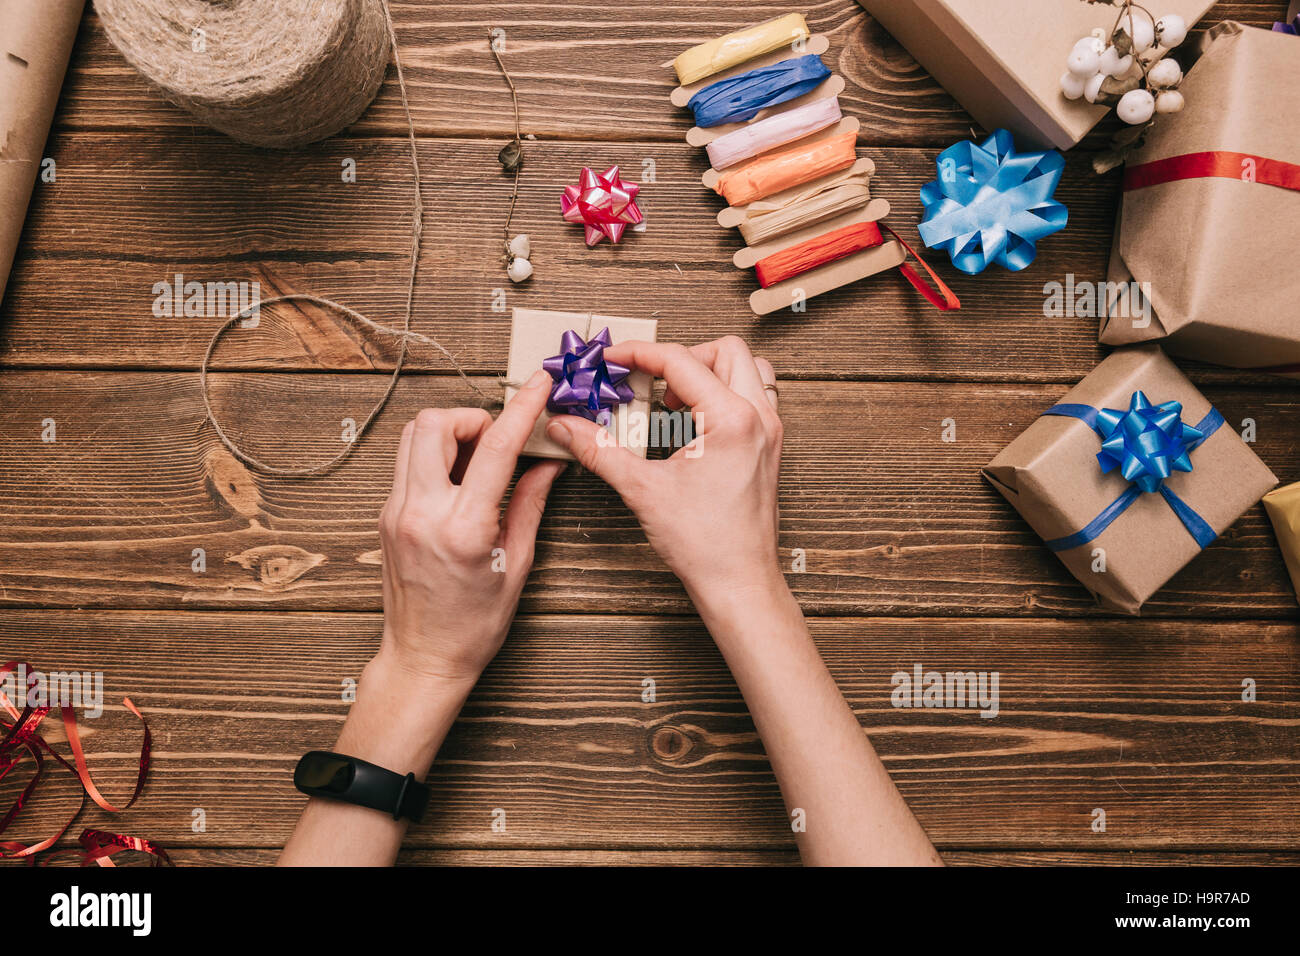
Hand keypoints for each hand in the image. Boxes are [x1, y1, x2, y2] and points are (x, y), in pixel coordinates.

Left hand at [376, 369, 563, 684]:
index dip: (521, 408)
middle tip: (499, 438)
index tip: (538, 385)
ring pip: (413, 435)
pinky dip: (435, 456)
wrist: (423, 659)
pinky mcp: (385, 517)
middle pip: (435, 423)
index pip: (494, 447)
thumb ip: (530, 505)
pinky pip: (407, 463)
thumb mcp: (516, 565)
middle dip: (472, 416)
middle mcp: (421, 513)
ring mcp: (396, 513)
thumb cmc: (472, 625)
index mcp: (463, 528)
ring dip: (449, 432)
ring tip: (479, 460)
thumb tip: (547, 464)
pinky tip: (460, 481)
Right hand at [544, 336, 782, 605]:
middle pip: (724, 350)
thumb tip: (567, 427)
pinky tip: (694, 425)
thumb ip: (600, 449)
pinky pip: (754, 397)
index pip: (681, 362)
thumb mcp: (642, 489)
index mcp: (732, 420)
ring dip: (709, 372)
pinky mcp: (769, 447)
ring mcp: (770, 432)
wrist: (739, 582)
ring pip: (747, 368)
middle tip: (649, 383)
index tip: (613, 359)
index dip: (639, 353)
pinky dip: (724, 395)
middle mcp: (759, 418)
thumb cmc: (705, 544)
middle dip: (681, 357)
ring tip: (675, 403)